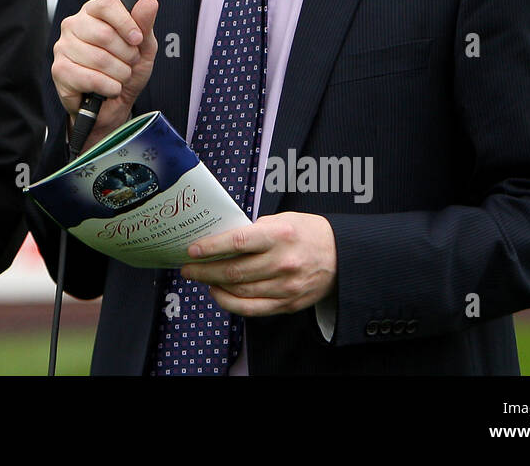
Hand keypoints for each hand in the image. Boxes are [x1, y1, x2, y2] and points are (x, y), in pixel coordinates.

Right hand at [51, 0, 158, 152]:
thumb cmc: (125, 69)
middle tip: (129, 63)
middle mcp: (73, 25)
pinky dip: (108, 87)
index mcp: (93, 12)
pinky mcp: (59, 70)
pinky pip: (90, 78)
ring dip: (119, 74)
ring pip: (99, 59)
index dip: (126, 23)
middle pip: (104, 34)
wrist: (112, 104)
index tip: (137, 39)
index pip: (107, 4)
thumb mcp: (143, 47)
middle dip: (126, 55)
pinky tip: (110, 88)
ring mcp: (63, 47)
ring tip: (119, 77)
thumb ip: (145, 24)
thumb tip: (149, 2)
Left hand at [180, 213, 336, 315]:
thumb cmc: (307, 233)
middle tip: (188, 268)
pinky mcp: (288, 304)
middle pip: (233, 271)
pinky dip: (230, 302)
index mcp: (279, 236)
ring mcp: (285, 286)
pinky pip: (252, 309)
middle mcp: (282, 262)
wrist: (342, 256)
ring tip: (200, 277)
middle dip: (204, 270)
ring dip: (213, 285)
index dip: (211, 248)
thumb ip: (253, 230)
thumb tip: (222, 241)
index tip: (192, 250)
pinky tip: (218, 293)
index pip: (237, 242)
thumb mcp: (282, 220)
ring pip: (239, 291)